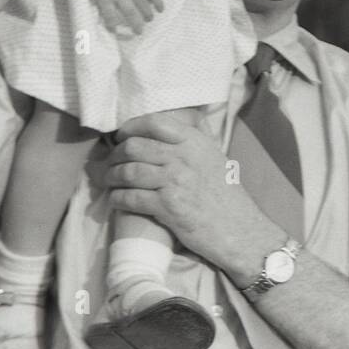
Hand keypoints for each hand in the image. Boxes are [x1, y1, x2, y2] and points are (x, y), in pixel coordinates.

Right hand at [79, 0, 163, 34]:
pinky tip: (115, 30)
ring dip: (136, 23)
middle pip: (143, 4)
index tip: (160, 10)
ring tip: (139, 31)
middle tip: (149, 21)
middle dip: (148, 15)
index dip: (158, 2)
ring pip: (131, 12)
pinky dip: (112, 23)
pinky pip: (110, 14)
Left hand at [105, 112, 283, 282]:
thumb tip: (181, 119)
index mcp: (195, 142)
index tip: (121, 135)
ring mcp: (175, 181)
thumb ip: (196, 138)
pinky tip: (115, 200)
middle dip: (116, 154)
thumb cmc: (226, 195)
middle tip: (111, 161)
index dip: (132, 126)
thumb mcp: (215, 157)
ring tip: (109, 180)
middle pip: (135, 146)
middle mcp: (184, 157)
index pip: (155, 122)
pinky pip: (131, 198)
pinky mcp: (167, 207)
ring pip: (129, 171)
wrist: (239, 229)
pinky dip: (117, 198)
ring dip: (112, 176)